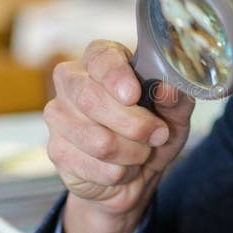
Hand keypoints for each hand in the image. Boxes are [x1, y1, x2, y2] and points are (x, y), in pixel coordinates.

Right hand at [44, 39, 194, 232]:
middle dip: (134, 124)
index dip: (115, 75)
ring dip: (133, 153)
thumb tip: (167, 90)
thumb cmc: (154, 132)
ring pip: (97, 140)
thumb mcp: (175, 115)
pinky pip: (93, 167)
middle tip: (159, 134)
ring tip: (142, 152)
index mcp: (102, 60)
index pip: (100, 56)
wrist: (136, 176)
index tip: (134, 95)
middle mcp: (72, 81)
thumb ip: (176, 99)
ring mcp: (58, 116)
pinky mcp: (56, 150)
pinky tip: (122, 167)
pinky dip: (120, 173)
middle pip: (91, 99)